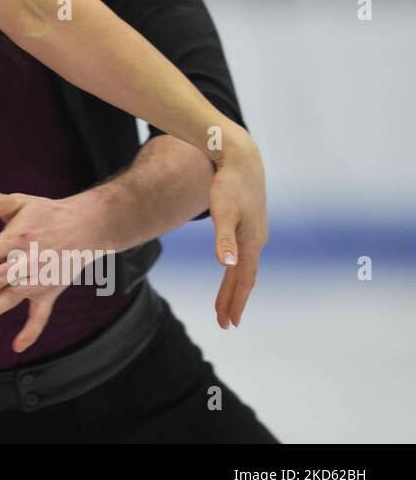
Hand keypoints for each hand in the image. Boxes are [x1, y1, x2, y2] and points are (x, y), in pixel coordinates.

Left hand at [0, 185, 111, 353]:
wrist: (88, 228)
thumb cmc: (47, 214)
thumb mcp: (23, 203)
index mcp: (19, 238)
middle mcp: (29, 261)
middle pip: (1, 276)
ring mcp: (40, 280)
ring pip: (15, 296)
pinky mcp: (50, 292)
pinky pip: (41, 316)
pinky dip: (31, 332)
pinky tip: (16, 346)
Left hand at [208, 131, 268, 328]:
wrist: (240, 157)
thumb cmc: (229, 183)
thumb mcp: (223, 211)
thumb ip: (223, 238)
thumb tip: (227, 264)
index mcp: (252, 241)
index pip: (244, 279)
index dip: (236, 301)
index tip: (229, 322)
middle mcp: (256, 240)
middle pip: (244, 277)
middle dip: (233, 300)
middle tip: (224, 322)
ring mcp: (254, 231)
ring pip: (243, 266)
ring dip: (234, 286)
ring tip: (225, 303)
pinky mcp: (249, 223)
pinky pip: (242, 254)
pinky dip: (236, 268)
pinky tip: (231, 268)